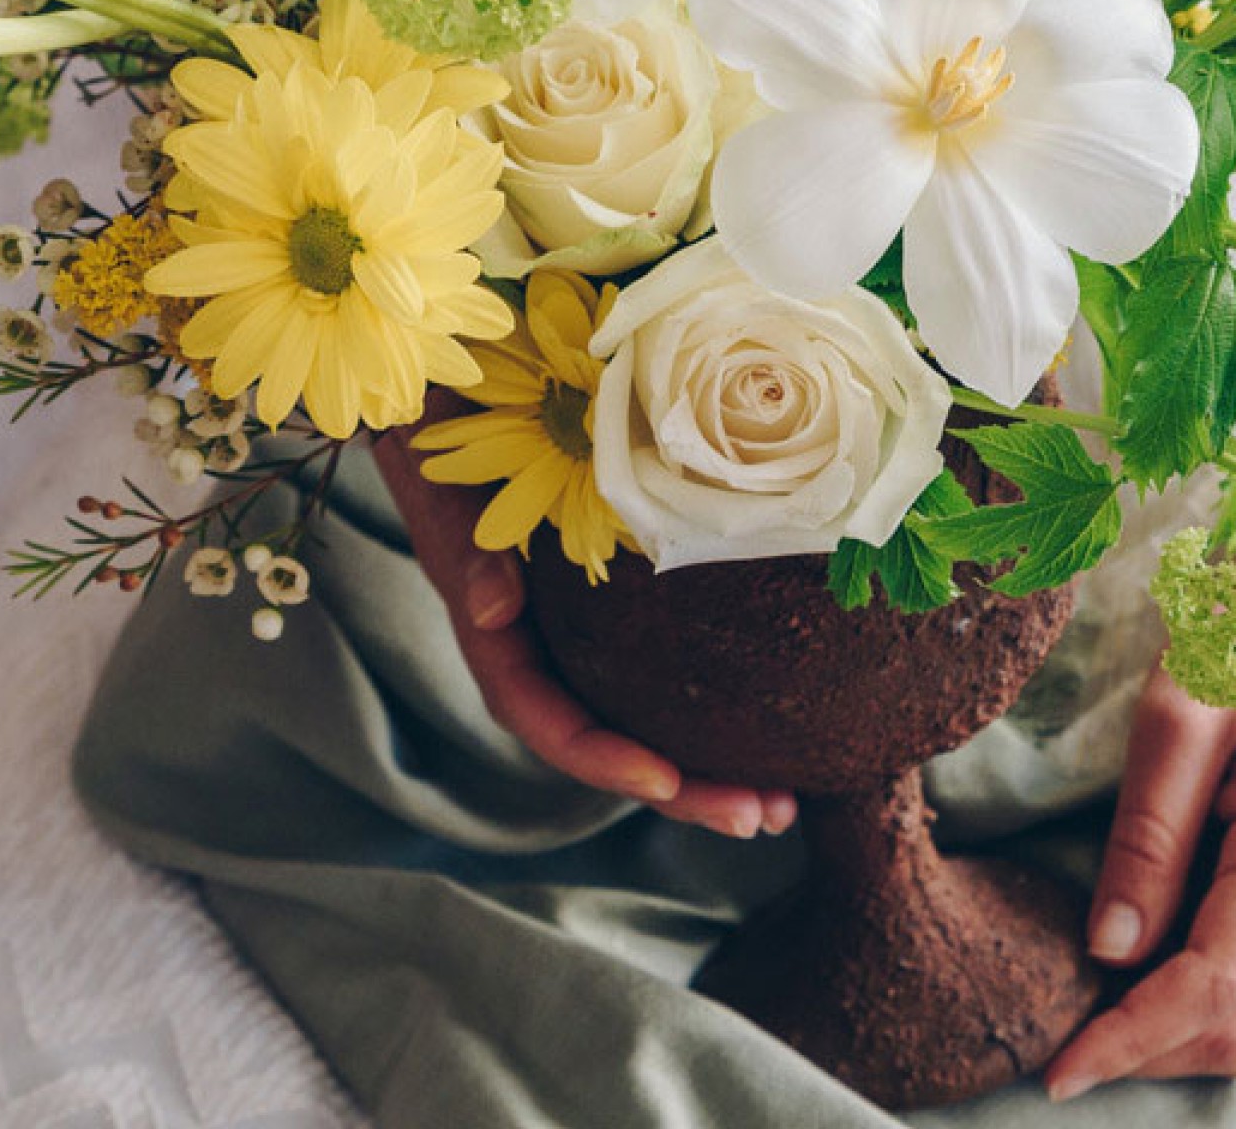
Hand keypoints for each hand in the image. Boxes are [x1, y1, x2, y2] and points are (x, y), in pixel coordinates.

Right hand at [368, 431, 798, 838]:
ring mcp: (586, 643)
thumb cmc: (458, 454)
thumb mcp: (453, 494)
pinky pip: (668, 680)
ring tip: (782, 804)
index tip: (663, 780)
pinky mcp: (624, 620)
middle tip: (759, 817)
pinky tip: (780, 730)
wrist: (453, 418)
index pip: (547, 722)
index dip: (601, 758)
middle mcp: (546, 657)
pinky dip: (720, 715)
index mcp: (502, 641)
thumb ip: (467, 552)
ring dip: (711, 773)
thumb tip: (492, 609)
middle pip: (611, 747)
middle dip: (682, 793)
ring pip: (646, 727)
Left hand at [1045, 675, 1235, 1096]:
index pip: (1215, 989)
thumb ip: (1148, 834)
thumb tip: (1110, 949)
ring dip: (1182, 1041)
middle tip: (1061, 1042)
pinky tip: (1152, 980)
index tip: (1058, 1069)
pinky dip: (1213, 1010)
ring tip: (1098, 1019)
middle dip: (1150, 1054)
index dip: (1132, 1039)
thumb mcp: (1184, 710)